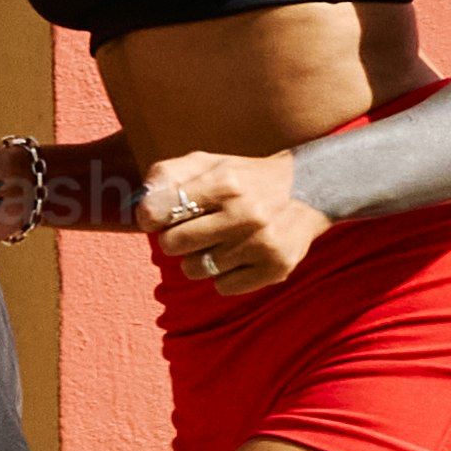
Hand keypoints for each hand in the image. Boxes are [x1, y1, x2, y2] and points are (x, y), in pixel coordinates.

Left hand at [142, 149, 328, 292]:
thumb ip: (169, 175)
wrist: (309, 190)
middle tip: (193, 230)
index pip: (159, 209)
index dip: (151, 216)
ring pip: (195, 270)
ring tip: (220, 241)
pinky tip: (240, 255)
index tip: (157, 217)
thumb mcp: (210, 163)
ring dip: (200, 259)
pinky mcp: (275, 268)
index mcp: (225, 181)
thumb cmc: (246, 179)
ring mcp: (262, 243)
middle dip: (174, 239)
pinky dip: (225, 275)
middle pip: (172, 245)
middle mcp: (245, 213)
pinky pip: (223, 287)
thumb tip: (140, 203)